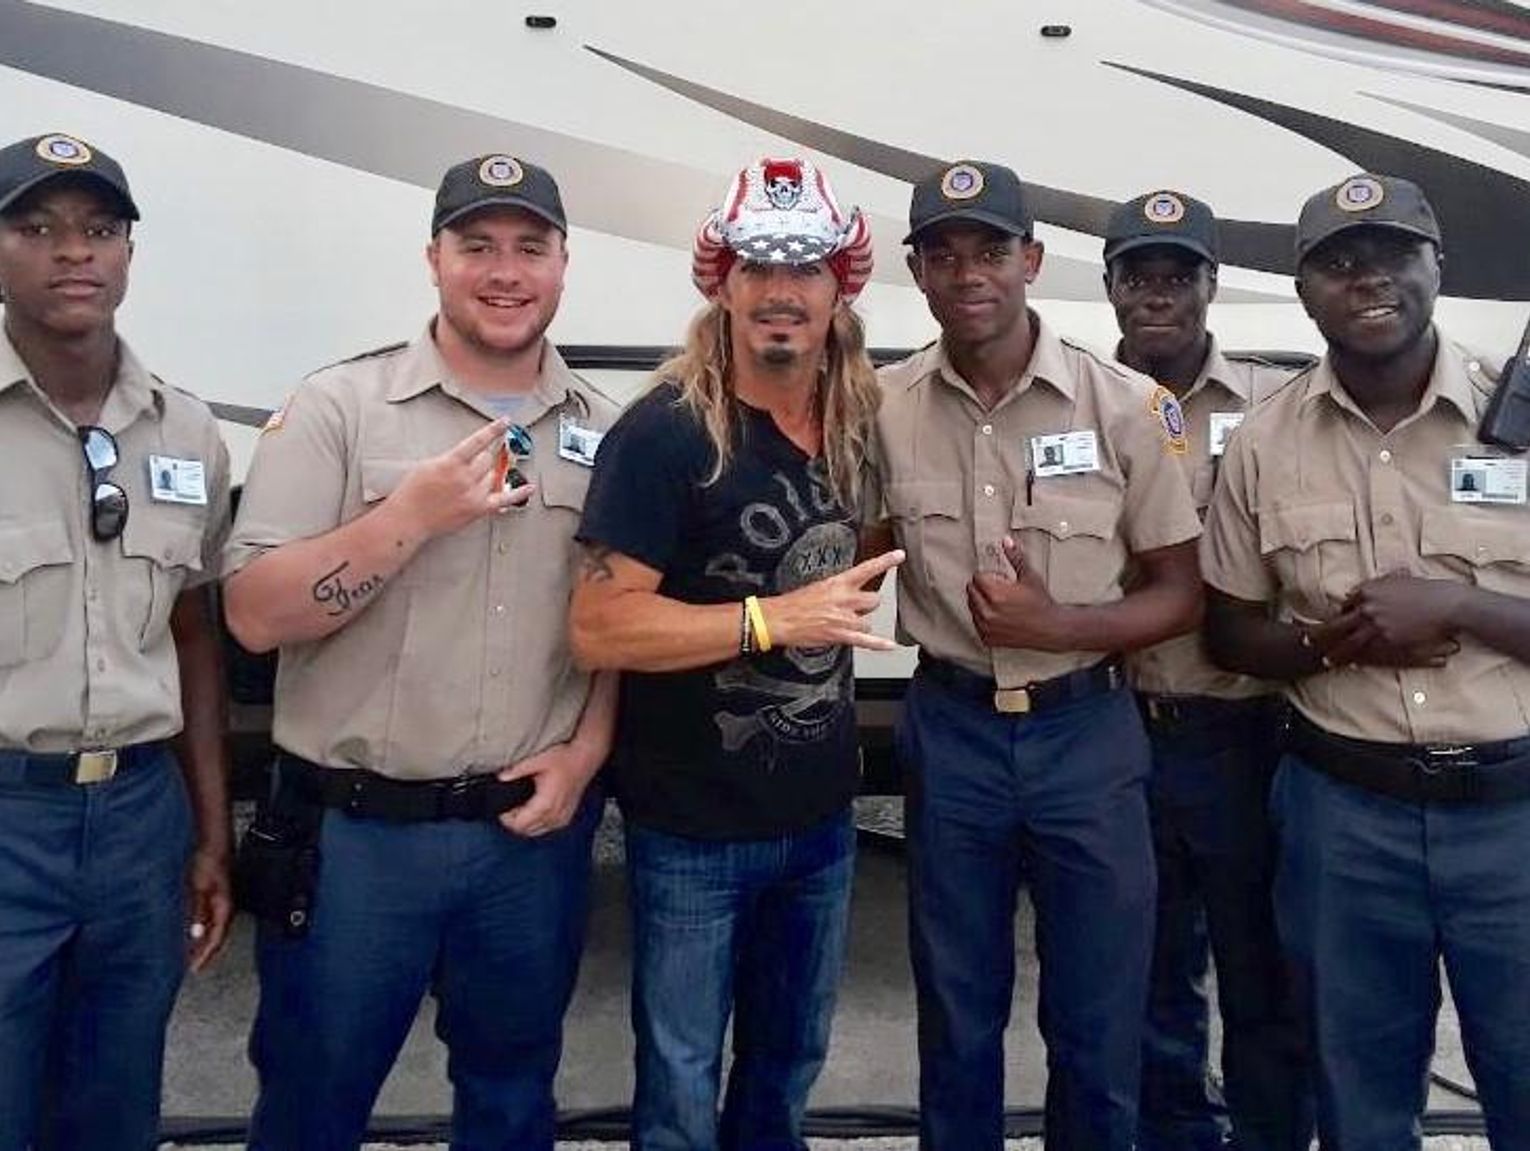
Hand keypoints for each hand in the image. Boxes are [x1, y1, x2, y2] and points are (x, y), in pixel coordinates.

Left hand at [185, 846, 231, 972]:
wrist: (214, 846)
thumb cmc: (207, 864)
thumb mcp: (199, 889)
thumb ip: (198, 912)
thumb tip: (196, 935)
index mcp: (223, 909)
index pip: (216, 940)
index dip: (205, 955)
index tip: (194, 968)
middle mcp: (226, 909)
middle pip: (218, 938)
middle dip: (206, 954)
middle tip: (193, 968)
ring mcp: (222, 905)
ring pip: (216, 931)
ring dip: (205, 944)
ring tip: (192, 956)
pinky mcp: (217, 900)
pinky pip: (212, 922)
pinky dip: (204, 933)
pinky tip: (195, 935)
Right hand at [389, 420, 534, 540]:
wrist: (409, 518)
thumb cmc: (413, 492)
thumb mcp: (429, 465)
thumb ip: (451, 459)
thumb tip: (469, 456)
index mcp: (451, 463)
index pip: (478, 441)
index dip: (494, 430)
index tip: (505, 421)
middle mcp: (465, 478)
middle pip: (487, 460)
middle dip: (482, 459)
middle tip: (472, 463)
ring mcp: (474, 494)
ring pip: (493, 476)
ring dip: (486, 476)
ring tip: (467, 482)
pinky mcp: (478, 509)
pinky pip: (505, 499)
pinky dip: (519, 493)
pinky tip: (530, 487)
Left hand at [498, 742, 599, 837]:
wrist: (586, 758)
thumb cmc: (565, 758)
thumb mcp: (538, 760)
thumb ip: (518, 770)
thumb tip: (501, 777)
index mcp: (546, 804)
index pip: (519, 825)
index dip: (506, 819)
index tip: (501, 808)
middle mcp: (555, 815)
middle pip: (526, 831)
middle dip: (513, 822)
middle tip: (508, 807)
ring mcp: (562, 818)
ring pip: (536, 832)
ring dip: (525, 824)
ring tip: (519, 808)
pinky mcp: (566, 817)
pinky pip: (546, 828)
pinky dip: (536, 824)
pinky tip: (533, 811)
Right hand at [764, 550, 904, 650]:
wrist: (779, 619)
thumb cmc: (793, 604)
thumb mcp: (818, 587)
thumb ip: (838, 589)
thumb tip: (850, 592)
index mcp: (838, 583)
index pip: (867, 568)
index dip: (885, 561)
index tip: (900, 555)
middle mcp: (844, 599)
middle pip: (874, 600)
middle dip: (867, 605)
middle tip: (853, 609)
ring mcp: (844, 618)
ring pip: (869, 621)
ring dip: (860, 624)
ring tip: (842, 624)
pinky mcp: (840, 635)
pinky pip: (866, 641)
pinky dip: (879, 644)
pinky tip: (890, 645)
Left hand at [968, 536, 1064, 650]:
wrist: (1051, 629)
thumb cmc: (1041, 603)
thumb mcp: (1029, 577)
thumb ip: (1015, 558)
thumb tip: (1006, 541)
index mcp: (995, 593)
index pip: (976, 577)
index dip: (988, 576)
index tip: (1000, 580)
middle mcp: (987, 611)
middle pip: (971, 591)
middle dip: (983, 588)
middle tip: (1002, 592)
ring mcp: (986, 627)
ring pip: (972, 607)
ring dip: (981, 603)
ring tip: (1002, 605)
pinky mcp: (988, 638)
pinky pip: (976, 623)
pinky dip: (984, 619)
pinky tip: (1000, 617)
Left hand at [1311, 573, 1464, 667]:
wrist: (1448, 604)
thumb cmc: (1427, 590)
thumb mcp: (1399, 579)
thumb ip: (1379, 584)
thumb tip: (1365, 588)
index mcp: (1369, 590)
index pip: (1347, 604)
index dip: (1340, 613)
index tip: (1331, 620)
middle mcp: (1368, 608)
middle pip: (1338, 623)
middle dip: (1320, 633)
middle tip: (1305, 639)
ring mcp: (1377, 625)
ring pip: (1350, 641)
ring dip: (1335, 651)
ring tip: (1324, 659)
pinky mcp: (1389, 640)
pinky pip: (1369, 651)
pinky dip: (1358, 658)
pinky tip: (1350, 664)